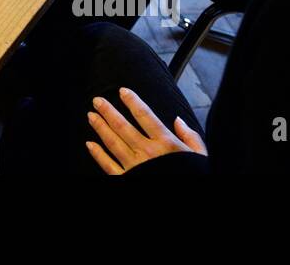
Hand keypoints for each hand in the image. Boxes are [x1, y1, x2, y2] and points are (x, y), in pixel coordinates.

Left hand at [85, 88, 206, 174]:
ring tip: (91, 116)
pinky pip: (108, 166)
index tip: (122, 91)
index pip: (145, 116)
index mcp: (166, 144)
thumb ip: (191, 137)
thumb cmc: (193, 176)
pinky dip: (98, 154)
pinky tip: (90, 144)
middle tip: (97, 100)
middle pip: (123, 126)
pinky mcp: (126, 180)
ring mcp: (135, 167)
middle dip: (108, 111)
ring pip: (113, 143)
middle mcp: (148, 152)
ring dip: (100, 128)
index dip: (132, 101)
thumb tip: (179, 120)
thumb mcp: (199, 157)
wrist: (189, 198)